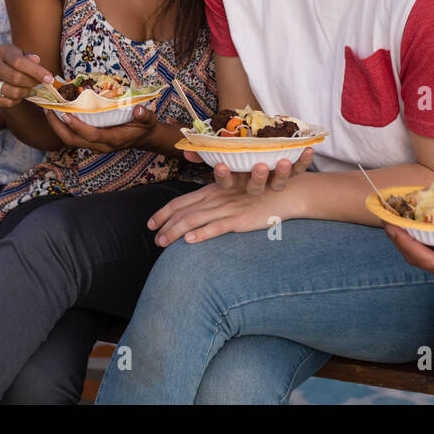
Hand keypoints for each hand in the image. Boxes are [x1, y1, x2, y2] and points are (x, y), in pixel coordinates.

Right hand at [0, 44, 54, 108]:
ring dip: (26, 92)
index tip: (49, 79)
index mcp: (2, 51)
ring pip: (13, 92)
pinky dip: (18, 101)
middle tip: (39, 84)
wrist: (3, 76)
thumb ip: (31, 59)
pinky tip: (19, 94)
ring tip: (30, 89)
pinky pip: (7, 102)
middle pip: (16, 78)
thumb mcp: (26, 58)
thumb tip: (35, 59)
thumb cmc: (18, 65)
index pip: (19, 61)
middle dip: (32, 83)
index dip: (36, 71)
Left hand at [47, 103, 160, 152]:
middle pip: (74, 141)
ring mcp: (95, 145)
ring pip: (71, 140)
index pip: (92, 136)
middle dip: (58, 128)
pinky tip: (59, 113)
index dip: (77, 126)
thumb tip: (139, 110)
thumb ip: (145, 115)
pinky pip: (73, 136)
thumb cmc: (145, 127)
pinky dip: (63, 126)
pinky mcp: (92, 141)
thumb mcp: (149, 120)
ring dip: (57, 127)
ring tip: (49, 111)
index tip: (66, 115)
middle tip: (49, 110)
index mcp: (114, 139)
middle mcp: (101, 145)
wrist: (144, 138)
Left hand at [145, 181, 296, 245]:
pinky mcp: (239, 219)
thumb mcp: (231, 194)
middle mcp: (215, 197)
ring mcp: (226, 208)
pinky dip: (201, 234)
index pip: (181, 201)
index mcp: (211, 190)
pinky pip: (216, 227)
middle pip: (183, 212)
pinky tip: (188, 241)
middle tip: (155, 239)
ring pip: (194, 220)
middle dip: (165, 225)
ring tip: (162, 243)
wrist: (282, 193)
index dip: (163, 212)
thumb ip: (214, 201)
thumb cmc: (256, 194)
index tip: (151, 223)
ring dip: (175, 232)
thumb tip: (198, 212)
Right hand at [181, 147, 313, 195]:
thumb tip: (187, 151)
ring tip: (284, 160)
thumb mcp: (222, 152)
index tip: (220, 165)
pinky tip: (309, 148)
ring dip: (283, 173)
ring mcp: (273, 180)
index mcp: (238, 180)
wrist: (268, 163)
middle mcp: (255, 184)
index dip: (224, 176)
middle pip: (255, 187)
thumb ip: (205, 151)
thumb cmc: (239, 156)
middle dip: (258, 178)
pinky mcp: (290, 173)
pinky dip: (305, 161)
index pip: (227, 182)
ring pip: (278, 183)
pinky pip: (299, 170)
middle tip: (260, 167)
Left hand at [382, 222, 433, 290]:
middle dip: (399, 240)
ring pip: (427, 258)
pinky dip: (425, 241)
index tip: (390, 224)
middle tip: (387, 215)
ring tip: (400, 217)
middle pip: (419, 259)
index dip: (403, 243)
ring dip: (410, 240)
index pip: (425, 258)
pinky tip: (425, 224)